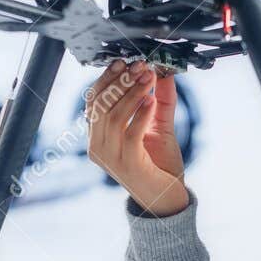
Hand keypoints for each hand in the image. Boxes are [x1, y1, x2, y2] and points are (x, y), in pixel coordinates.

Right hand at [86, 59, 188, 216]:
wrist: (166, 198)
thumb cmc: (159, 165)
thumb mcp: (158, 126)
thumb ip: (160, 99)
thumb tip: (163, 71)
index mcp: (97, 137)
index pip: (93, 101)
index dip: (106, 79)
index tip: (123, 62)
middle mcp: (98, 147)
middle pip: (101, 105)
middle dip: (120, 81)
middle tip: (138, 66)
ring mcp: (110, 157)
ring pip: (114, 117)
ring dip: (132, 93)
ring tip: (148, 78)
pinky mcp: (128, 164)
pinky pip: (130, 133)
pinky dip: (141, 114)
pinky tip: (151, 100)